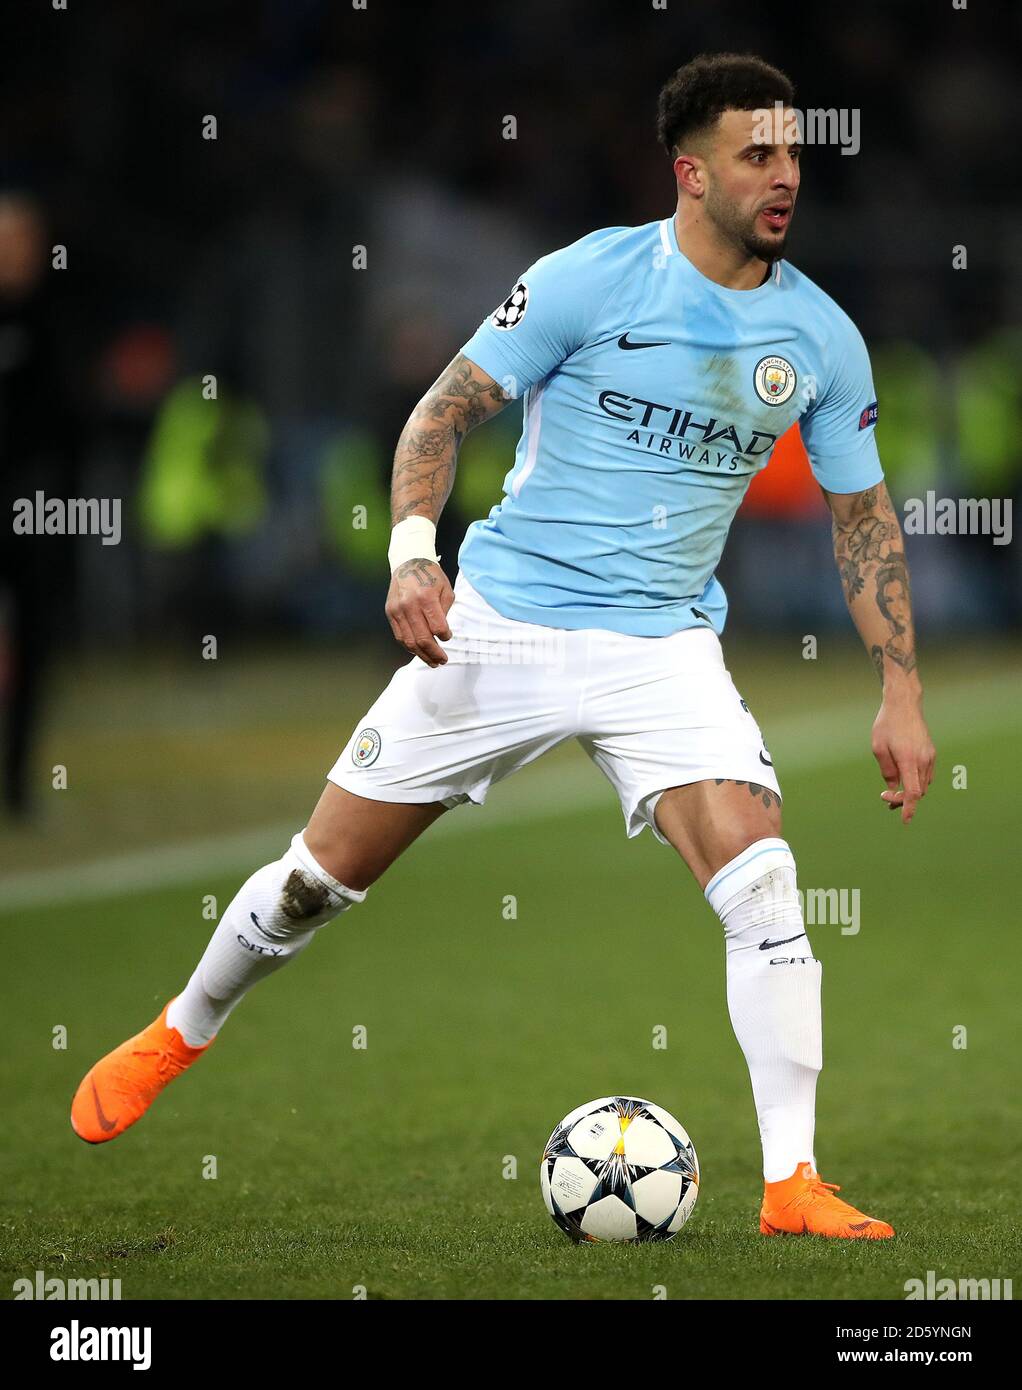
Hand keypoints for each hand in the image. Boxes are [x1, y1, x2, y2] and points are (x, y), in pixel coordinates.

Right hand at [385, 559, 453, 667]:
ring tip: (432, 662)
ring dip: (422, 655)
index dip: (445, 636)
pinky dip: (409, 647)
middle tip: (442, 660)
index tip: (448, 637)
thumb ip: (445, 612)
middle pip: (422, 638)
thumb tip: (441, 633)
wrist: (408, 562)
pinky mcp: (390, 613)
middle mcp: (409, 605)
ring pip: (409, 641)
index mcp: (426, 597)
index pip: (437, 627)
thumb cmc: (430, 576)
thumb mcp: (446, 589)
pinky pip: (399, 636)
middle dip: (434, 653)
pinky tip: (419, 651)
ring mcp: (397, 610)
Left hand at [870, 693, 935, 823]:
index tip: (905, 820)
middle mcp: (923, 759)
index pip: (913, 792)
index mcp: (909, 759)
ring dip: (911, 791)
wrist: (904, 704)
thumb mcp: (878, 748)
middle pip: (918, 791)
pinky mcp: (931, 753)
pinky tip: (904, 778)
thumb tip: (893, 788)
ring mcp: (930, 756)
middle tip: (885, 799)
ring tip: (892, 792)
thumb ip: (886, 770)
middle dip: (904, 800)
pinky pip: (926, 774)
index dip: (909, 808)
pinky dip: (917, 781)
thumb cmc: (887, 724)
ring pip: (923, 784)